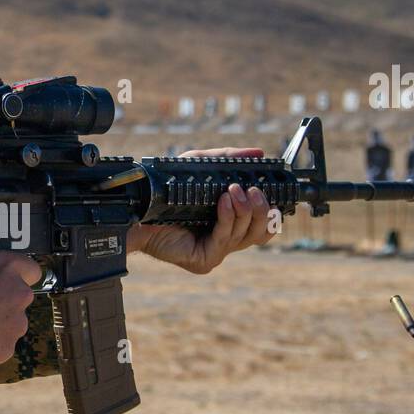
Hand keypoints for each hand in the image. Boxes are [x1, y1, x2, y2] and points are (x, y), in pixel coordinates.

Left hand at [128, 147, 276, 273]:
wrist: (138, 208)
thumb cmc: (165, 190)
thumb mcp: (199, 166)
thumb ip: (228, 159)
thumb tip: (258, 153)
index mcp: (228, 222)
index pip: (262, 225)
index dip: (273, 213)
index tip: (275, 193)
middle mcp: (224, 240)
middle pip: (260, 233)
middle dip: (262, 210)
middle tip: (252, 190)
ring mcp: (215, 252)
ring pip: (244, 236)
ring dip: (243, 210)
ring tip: (233, 191)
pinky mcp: (203, 260)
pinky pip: (224, 240)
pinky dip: (226, 219)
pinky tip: (222, 202)